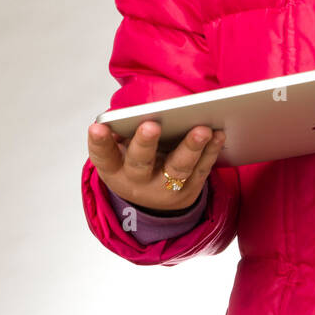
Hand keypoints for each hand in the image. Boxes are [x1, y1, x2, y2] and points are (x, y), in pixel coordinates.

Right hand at [87, 119, 225, 211]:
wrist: (152, 202)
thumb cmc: (133, 162)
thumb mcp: (119, 154)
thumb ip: (121, 132)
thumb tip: (129, 112)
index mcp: (114, 169)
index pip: (103, 155)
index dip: (99, 142)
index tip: (96, 127)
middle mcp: (137, 182)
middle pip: (140, 163)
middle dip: (145, 144)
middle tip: (151, 125)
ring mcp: (164, 189)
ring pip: (177, 169)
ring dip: (191, 148)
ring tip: (202, 129)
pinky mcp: (188, 190)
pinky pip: (201, 169)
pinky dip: (211, 151)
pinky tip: (218, 134)